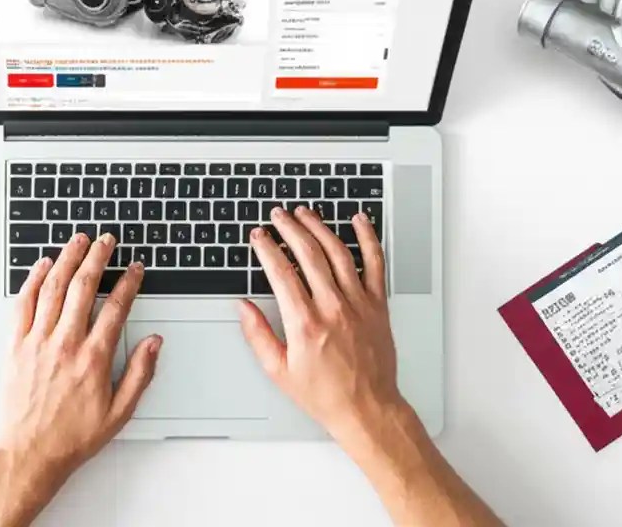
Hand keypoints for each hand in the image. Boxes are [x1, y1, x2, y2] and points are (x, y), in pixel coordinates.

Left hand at [0, 232, 159, 481]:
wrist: (29, 453)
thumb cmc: (72, 436)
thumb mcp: (120, 412)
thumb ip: (140, 373)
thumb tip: (155, 343)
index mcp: (93, 358)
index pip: (116, 307)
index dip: (128, 282)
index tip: (134, 269)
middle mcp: (65, 344)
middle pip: (83, 287)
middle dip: (98, 257)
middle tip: (106, 240)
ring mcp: (37, 342)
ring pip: (53, 288)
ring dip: (67, 259)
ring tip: (78, 241)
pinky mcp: (15, 346)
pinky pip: (23, 303)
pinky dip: (33, 280)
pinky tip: (42, 265)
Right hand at [238, 206, 404, 440]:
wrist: (367, 408)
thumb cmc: (325, 394)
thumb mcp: (279, 371)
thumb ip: (258, 335)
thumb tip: (243, 307)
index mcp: (305, 323)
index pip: (281, 272)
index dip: (266, 248)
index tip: (258, 236)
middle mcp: (333, 308)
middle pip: (308, 253)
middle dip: (289, 228)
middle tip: (278, 216)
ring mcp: (358, 303)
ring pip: (338, 252)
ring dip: (319, 227)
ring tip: (305, 213)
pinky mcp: (378, 304)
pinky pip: (375, 263)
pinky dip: (368, 238)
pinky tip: (359, 221)